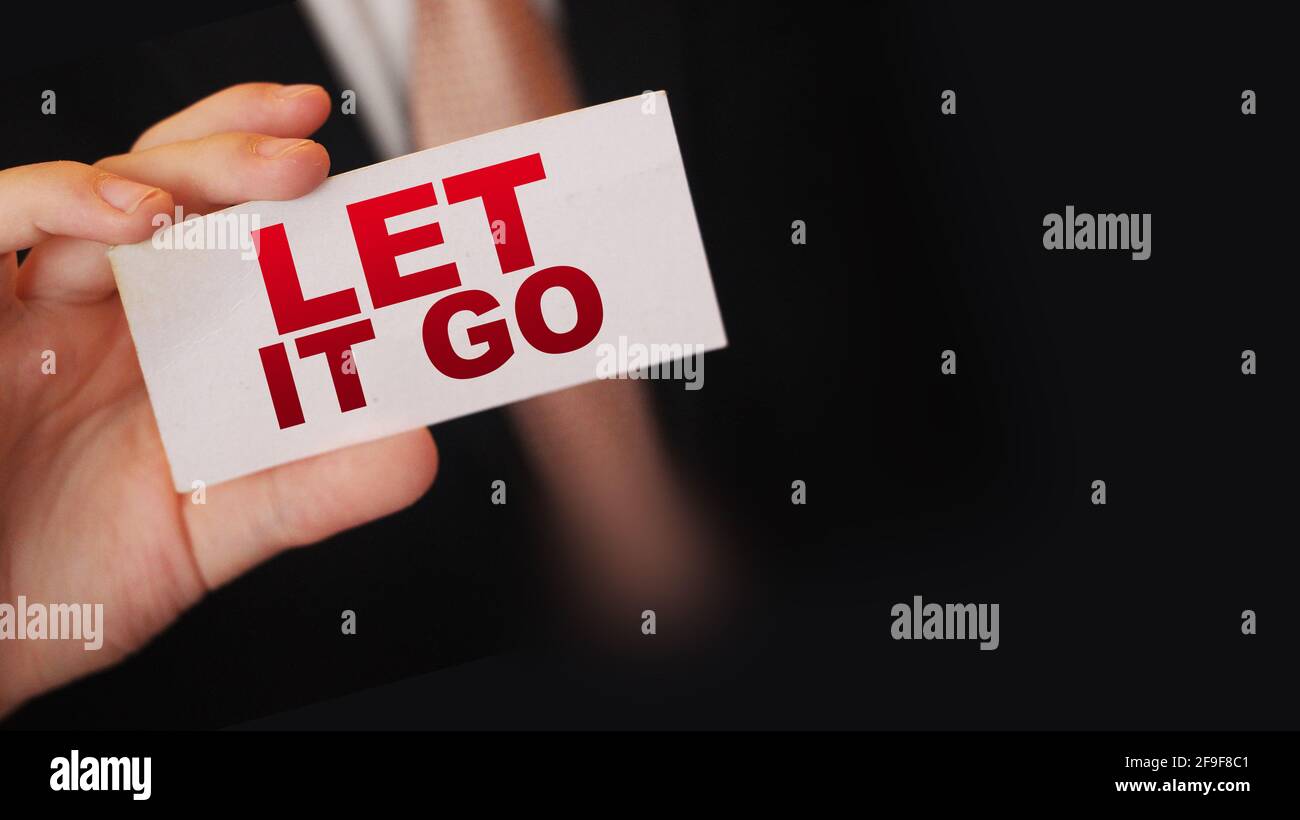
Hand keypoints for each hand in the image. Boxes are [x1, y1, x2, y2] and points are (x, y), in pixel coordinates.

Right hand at [0, 83, 437, 715]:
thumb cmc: (70, 581)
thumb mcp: (209, 535)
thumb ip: (307, 490)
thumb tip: (415, 448)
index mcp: (169, 344)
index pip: (232, 237)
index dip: (289, 195)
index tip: (361, 179)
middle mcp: (101, 309)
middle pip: (172, 190)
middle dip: (243, 156)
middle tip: (312, 156)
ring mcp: (26, 305)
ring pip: (99, 193)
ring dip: (182, 171)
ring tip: (263, 176)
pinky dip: (59, 201)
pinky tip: (132, 209)